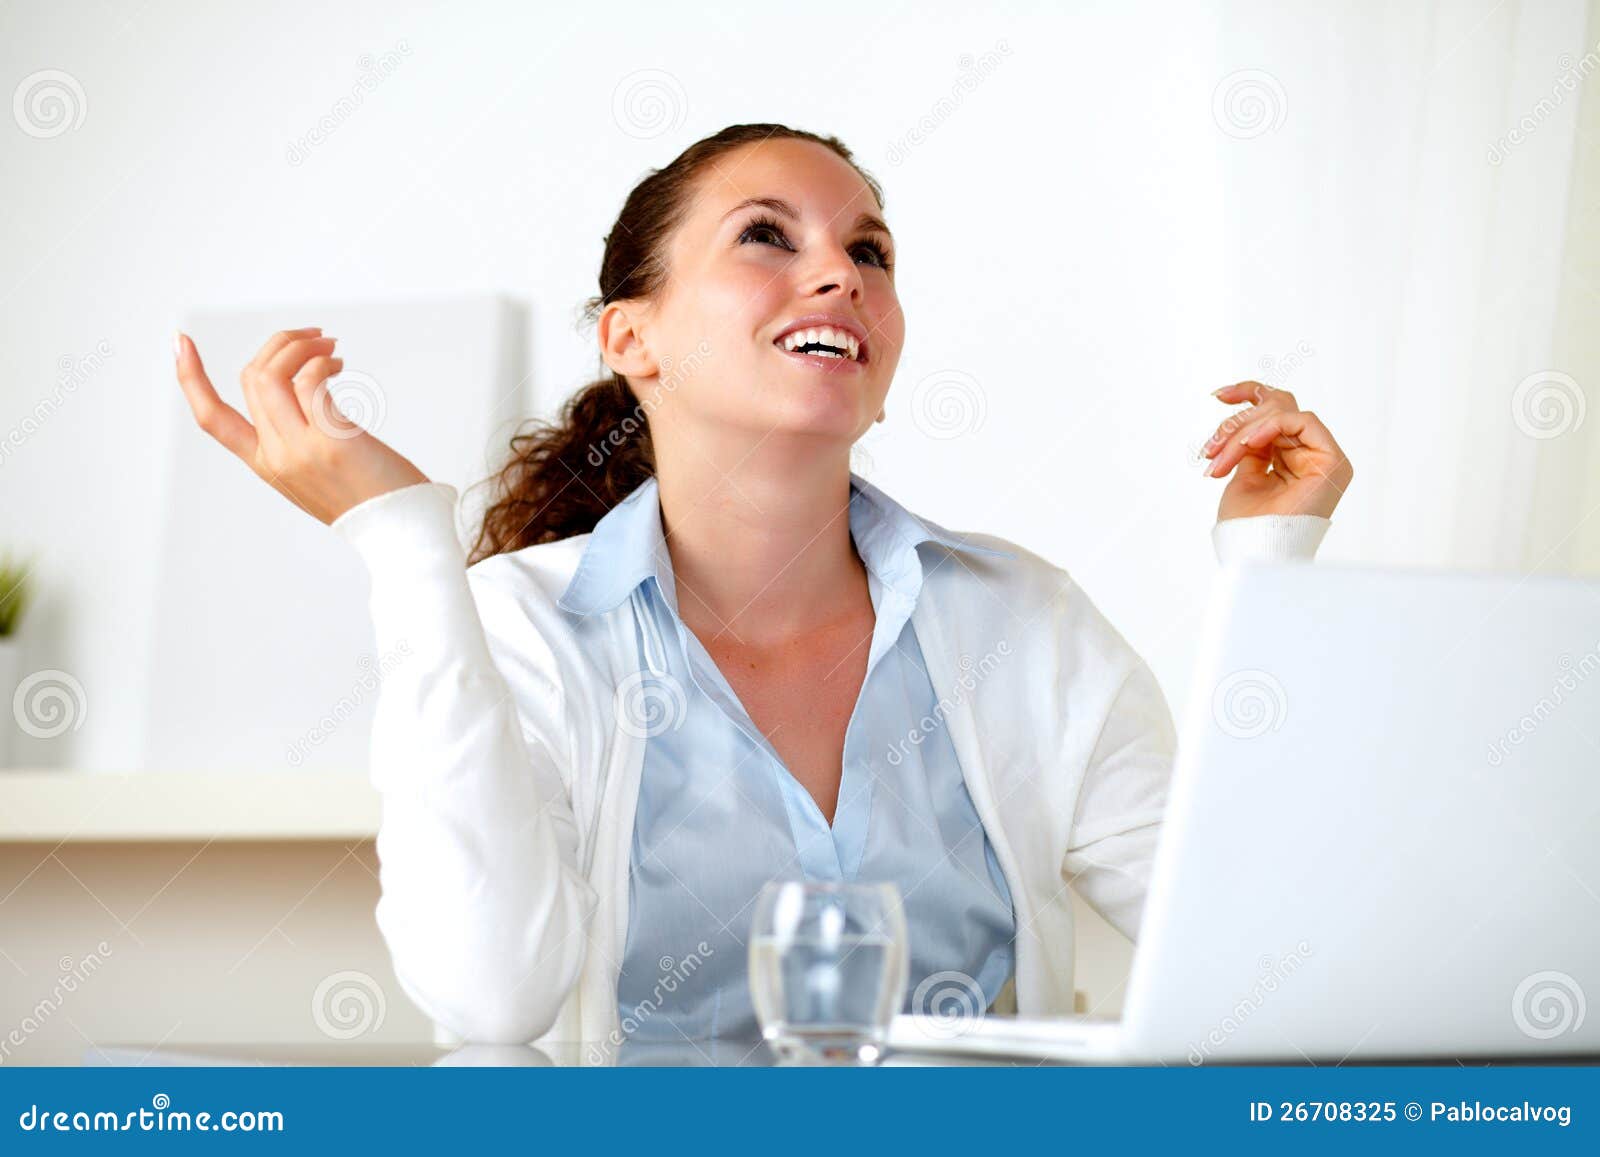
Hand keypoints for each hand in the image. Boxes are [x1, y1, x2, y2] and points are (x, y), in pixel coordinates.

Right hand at [174, 327, 428, 524]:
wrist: (403, 535)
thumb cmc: (375, 503)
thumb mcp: (320, 477)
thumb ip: (300, 443)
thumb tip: (307, 390)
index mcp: (267, 466)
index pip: (211, 419)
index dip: (189, 377)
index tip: (181, 340)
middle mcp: (277, 457)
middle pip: (250, 379)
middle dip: (279, 344)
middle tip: (316, 338)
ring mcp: (301, 450)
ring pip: (272, 375)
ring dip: (300, 346)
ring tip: (331, 349)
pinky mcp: (331, 442)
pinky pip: (308, 382)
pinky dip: (320, 363)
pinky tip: (338, 366)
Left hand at [1200, 382, 1352, 520]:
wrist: (1253, 549)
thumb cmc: (1246, 523)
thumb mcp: (1242, 472)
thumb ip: (1251, 443)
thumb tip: (1248, 416)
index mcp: (1290, 457)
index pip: (1275, 410)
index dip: (1247, 394)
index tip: (1217, 395)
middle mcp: (1309, 453)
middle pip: (1276, 407)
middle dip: (1236, 423)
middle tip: (1211, 450)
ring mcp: (1322, 456)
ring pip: (1282, 412)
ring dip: (1243, 431)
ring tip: (1221, 457)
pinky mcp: (1332, 460)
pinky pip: (1300, 422)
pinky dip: (1268, 426)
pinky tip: (1249, 445)